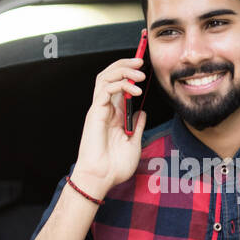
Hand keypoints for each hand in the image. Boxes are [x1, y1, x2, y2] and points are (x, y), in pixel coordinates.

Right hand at [74, 55, 147, 191]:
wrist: (101, 178)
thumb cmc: (114, 166)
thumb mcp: (134, 143)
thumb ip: (138, 126)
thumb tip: (142, 112)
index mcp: (113, 115)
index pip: (119, 85)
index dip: (129, 72)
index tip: (144, 67)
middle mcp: (105, 109)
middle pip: (110, 76)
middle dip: (124, 64)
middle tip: (141, 60)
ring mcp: (98, 110)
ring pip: (105, 77)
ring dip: (123, 70)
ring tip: (140, 72)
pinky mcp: (95, 113)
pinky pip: (104, 89)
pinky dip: (120, 84)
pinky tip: (134, 89)